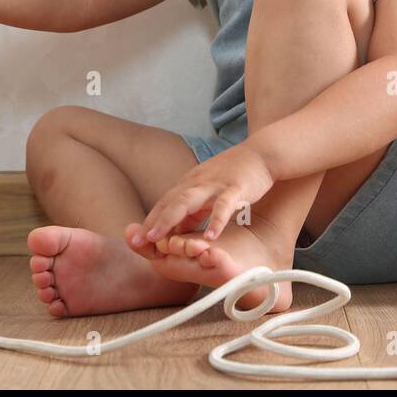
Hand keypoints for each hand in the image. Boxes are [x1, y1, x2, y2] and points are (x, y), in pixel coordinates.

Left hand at [139, 143, 274, 243]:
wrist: (262, 153)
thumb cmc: (234, 174)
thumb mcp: (208, 191)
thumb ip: (192, 210)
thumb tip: (176, 232)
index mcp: (190, 184)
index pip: (165, 204)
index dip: (150, 222)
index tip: (135, 241)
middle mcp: (197, 183)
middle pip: (170, 202)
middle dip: (153, 222)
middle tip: (137, 242)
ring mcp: (215, 184)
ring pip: (188, 201)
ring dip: (171, 219)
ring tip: (159, 240)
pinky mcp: (235, 187)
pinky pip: (224, 206)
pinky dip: (216, 221)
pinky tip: (211, 238)